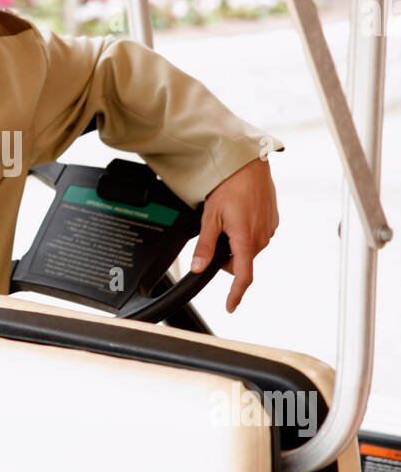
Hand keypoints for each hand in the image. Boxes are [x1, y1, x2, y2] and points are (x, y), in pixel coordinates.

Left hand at [190, 157, 278, 312]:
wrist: (249, 164)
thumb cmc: (230, 186)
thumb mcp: (210, 217)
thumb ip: (205, 245)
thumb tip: (198, 267)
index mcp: (246, 240)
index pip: (243, 276)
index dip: (235, 294)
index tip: (230, 306)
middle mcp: (262, 238)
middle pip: (240, 260)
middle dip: (226, 254)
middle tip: (216, 231)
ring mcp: (269, 229)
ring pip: (248, 248)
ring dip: (237, 242)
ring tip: (228, 218)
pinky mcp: (273, 221)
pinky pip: (257, 235)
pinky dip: (246, 232)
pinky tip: (239, 213)